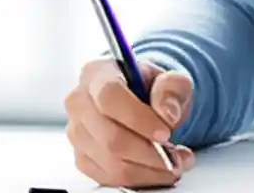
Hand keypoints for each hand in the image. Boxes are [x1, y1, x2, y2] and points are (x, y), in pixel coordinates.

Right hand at [64, 57, 197, 188]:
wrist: (144, 103)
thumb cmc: (153, 89)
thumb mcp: (171, 80)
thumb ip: (173, 88)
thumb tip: (166, 112)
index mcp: (97, 73)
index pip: (109, 96)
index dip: (138, 118)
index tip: (165, 132)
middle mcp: (79, 102)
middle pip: (110, 137)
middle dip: (149, 152)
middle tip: (176, 155)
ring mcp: (77, 133)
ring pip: (112, 163)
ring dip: (149, 169)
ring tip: (174, 162)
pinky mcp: (82, 159)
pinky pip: (111, 178)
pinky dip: (141, 178)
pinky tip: (159, 169)